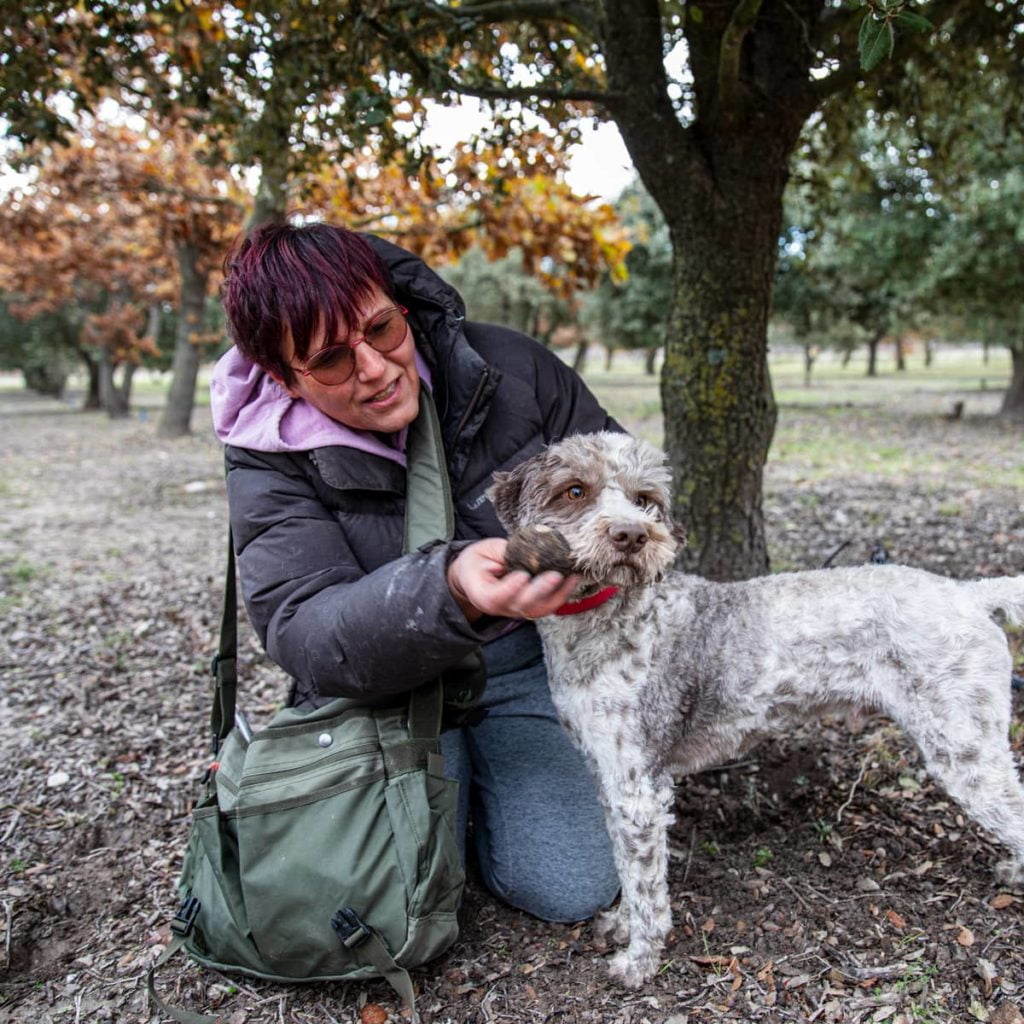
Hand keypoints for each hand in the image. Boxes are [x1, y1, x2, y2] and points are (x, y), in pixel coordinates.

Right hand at [447, 538, 579, 622]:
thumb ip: (503, 553)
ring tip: (570, 577)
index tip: (522, 575)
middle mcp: (501, 608)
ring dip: (557, 594)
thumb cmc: (478, 562)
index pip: (496, 597)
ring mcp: (517, 610)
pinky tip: (572, 579)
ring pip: (539, 609)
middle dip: (540, 590)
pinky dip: (562, 594)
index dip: (510, 588)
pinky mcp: (530, 608)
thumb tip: (528, 549)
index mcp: (482, 595)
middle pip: (522, 605)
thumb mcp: (484, 551)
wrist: (475, 578)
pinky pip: (548, 606)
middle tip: (554, 576)